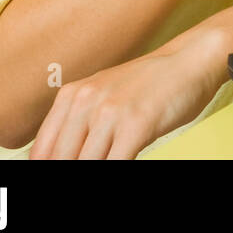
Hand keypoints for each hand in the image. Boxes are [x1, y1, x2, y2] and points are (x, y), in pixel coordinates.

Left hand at [29, 29, 225, 159]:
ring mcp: (110, 112)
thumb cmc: (152, 82)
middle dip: (71, 171)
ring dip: (96, 170)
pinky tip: (127, 161)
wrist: (191, 60)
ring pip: (86, 164)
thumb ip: (80, 123)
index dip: (47, 168)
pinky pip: (115, 165)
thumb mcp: (105, 94)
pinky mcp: (136, 125)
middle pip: (61, 161)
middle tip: (87, 173)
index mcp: (72, 95)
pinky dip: (117, 170)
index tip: (63, 171)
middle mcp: (86, 101)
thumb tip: (63, 156)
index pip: (41, 152)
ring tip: (111, 161)